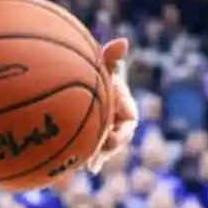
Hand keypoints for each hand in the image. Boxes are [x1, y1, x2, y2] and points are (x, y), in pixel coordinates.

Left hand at [87, 38, 137, 173]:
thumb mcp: (103, 67)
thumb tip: (123, 41)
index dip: (121, 132)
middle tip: (97, 156)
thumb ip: (111, 58)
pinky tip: (83, 167)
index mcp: (126, 107)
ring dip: (99, 154)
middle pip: (117, 138)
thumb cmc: (95, 72)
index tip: (109, 137)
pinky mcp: (94, 134)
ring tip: (88, 164)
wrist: (78, 82)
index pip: (129, 122)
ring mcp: (106, 128)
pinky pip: (96, 149)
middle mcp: (118, 120)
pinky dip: (92, 157)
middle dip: (109, 148)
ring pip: (106, 145)